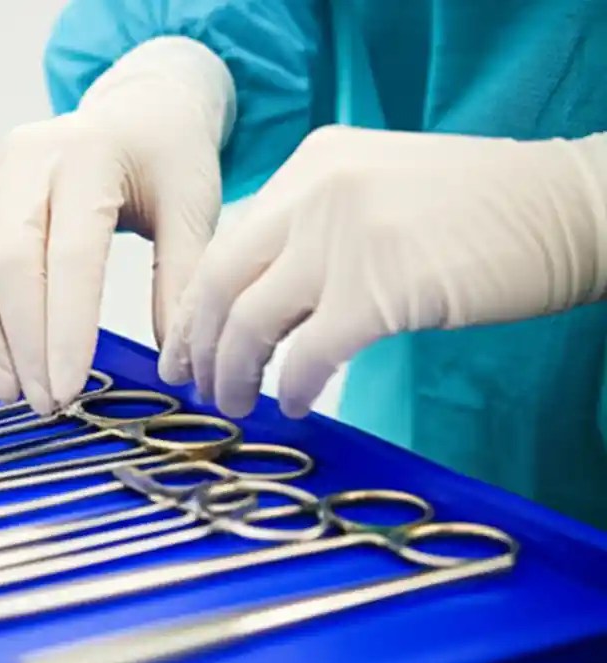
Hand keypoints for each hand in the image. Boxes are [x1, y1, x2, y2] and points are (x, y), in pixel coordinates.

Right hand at [0, 37, 233, 413]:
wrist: (134, 112)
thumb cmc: (166, 160)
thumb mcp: (194, 206)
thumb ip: (181, 279)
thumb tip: (171, 364)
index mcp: (87, 157)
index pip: (69, 255)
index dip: (66, 329)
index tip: (71, 388)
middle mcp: (26, 161)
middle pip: (9, 263)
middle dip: (23, 344)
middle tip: (46, 403)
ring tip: (10, 390)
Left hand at [161, 125, 606, 417]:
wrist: (569, 207)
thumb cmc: (480, 213)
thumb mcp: (376, 192)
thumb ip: (313, 229)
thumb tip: (255, 300)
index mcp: (311, 164)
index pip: (227, 241)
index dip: (197, 304)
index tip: (186, 347)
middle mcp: (316, 191)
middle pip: (220, 280)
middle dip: (198, 344)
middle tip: (197, 387)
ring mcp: (346, 236)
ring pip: (251, 320)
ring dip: (235, 373)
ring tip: (239, 406)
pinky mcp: (382, 287)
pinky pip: (309, 353)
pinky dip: (295, 387)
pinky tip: (299, 405)